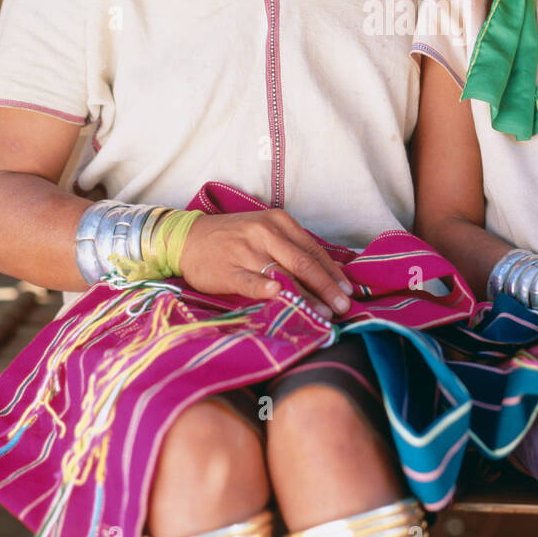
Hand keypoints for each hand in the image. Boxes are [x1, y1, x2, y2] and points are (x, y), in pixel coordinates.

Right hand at [179, 210, 352, 319]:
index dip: (333, 273)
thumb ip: (295, 249)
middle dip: (327, 287)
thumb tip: (332, 272)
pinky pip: (250, 281)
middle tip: (344, 307)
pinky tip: (279, 296)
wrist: (188, 238)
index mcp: (278, 222)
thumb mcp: (267, 232)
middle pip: (303, 263)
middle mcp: (265, 234)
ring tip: (324, 314)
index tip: (349, 291)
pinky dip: (265, 288)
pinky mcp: (227, 270)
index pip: (313, 250)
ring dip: (306, 296)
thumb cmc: (234, 237)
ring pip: (282, 274)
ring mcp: (245, 252)